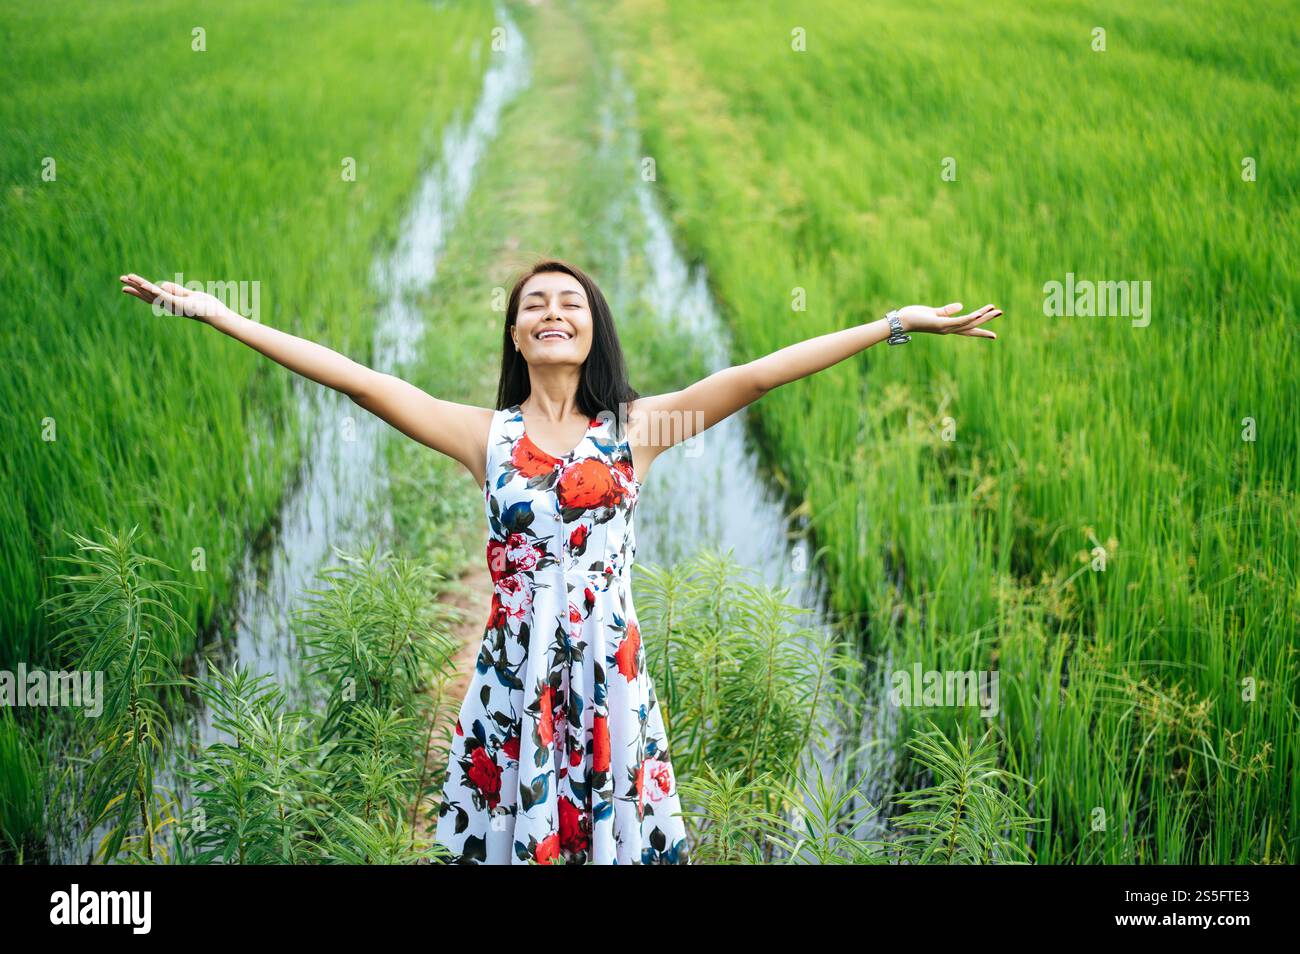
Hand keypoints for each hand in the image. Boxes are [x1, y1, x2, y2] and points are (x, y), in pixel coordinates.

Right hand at [118, 273, 233, 322]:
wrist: (217, 314)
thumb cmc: (205, 305)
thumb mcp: (187, 294)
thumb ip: (175, 289)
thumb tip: (162, 284)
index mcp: (170, 303)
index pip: (151, 295)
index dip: (138, 290)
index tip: (125, 286)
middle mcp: (168, 305)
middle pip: (147, 295)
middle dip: (134, 287)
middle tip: (120, 279)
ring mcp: (172, 305)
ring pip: (152, 293)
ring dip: (139, 285)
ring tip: (127, 278)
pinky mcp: (178, 304)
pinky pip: (163, 296)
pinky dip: (152, 289)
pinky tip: (143, 284)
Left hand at [895, 302, 1001, 338]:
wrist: (902, 321)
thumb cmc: (915, 317)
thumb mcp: (934, 312)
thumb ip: (947, 310)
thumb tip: (961, 305)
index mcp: (948, 327)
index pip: (968, 329)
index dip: (981, 331)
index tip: (994, 336)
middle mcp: (949, 330)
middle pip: (972, 326)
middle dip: (987, 320)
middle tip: (1000, 312)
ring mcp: (946, 328)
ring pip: (969, 323)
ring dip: (983, 316)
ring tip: (995, 310)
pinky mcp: (941, 324)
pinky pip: (958, 321)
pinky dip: (969, 318)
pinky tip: (979, 314)